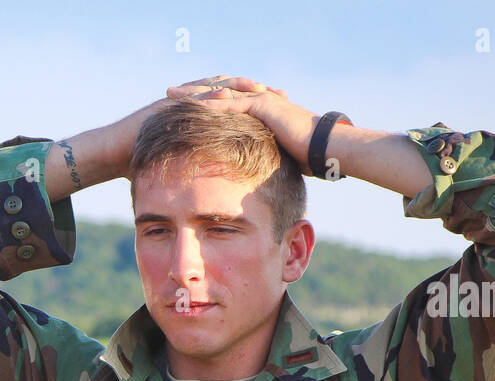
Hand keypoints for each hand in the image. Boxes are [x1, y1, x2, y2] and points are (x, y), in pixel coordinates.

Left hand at [164, 75, 317, 165]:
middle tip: (169, 92)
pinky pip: (231, 102)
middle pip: (218, 91)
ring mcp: (260, 99)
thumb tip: (251, 175)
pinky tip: (191, 104)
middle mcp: (258, 99)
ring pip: (221, 92)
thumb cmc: (306, 158)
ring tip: (172, 94)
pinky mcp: (263, 105)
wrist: (325, 148)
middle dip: (193, 91)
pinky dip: (211, 103)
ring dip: (195, 93)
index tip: (182, 107)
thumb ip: (260, 156)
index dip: (204, 103)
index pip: (226, 101)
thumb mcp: (274, 156)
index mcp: (259, 110)